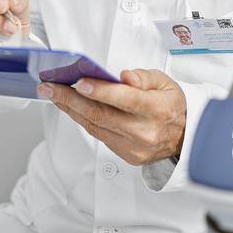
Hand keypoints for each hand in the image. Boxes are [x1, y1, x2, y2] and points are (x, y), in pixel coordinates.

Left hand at [40, 69, 185, 165]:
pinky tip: (70, 107)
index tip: (80, 82)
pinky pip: (98, 135)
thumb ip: (144, 77)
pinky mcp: (124, 155)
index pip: (126, 100)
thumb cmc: (171, 105)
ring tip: (53, 94)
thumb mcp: (165, 82)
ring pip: (95, 126)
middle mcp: (144, 131)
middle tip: (50, 87)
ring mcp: (133, 146)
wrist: (183, 136)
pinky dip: (82, 119)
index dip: (102, 91)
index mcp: (157, 110)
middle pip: (102, 115)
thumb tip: (125, 76)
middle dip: (71, 99)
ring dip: (70, 109)